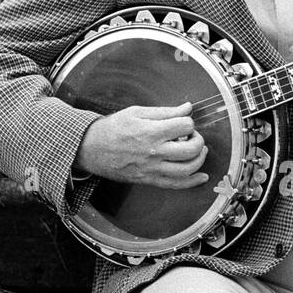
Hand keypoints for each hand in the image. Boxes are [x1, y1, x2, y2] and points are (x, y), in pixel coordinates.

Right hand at [73, 102, 209, 188]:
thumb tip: (187, 107)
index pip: (185, 126)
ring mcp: (152, 169)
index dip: (188, 122)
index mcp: (151, 132)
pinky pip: (176, 185)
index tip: (182, 123)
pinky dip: (192, 182)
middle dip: (198, 140)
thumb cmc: (112, 129)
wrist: (91, 149)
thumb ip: (165, 112)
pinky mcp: (149, 180)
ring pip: (187, 169)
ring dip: (199, 159)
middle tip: (192, 136)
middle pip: (191, 149)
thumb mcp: (136, 112)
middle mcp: (154, 152)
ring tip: (198, 151)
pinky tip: (202, 177)